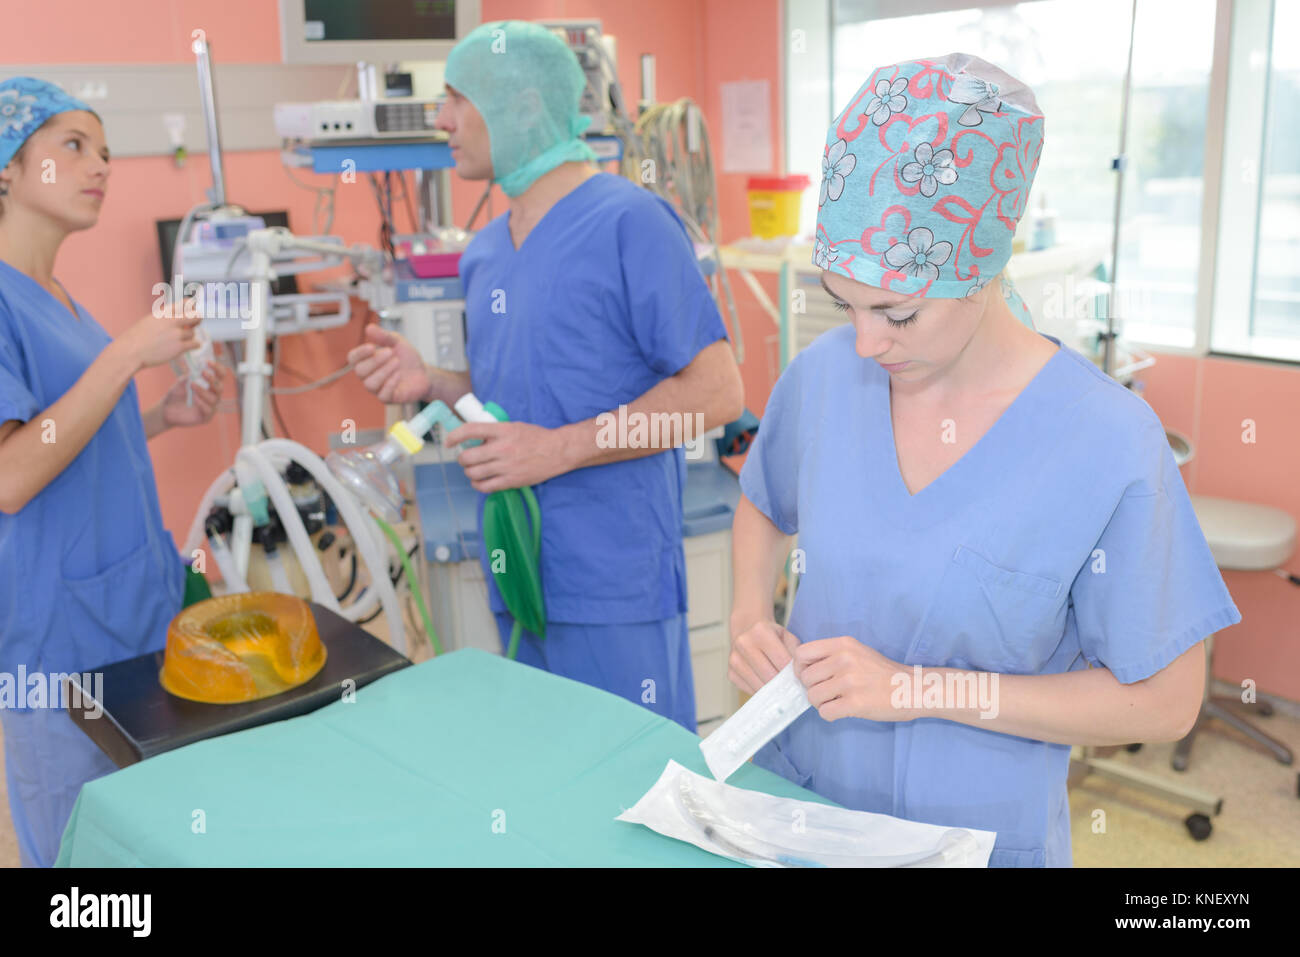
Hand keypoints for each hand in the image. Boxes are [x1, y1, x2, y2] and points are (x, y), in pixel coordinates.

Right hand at [117, 305, 202, 369]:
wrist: (130, 352)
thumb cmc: (136, 338)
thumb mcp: (149, 321)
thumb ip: (163, 318)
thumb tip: (176, 317)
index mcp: (163, 313)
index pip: (184, 303)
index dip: (191, 305)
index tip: (193, 308)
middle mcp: (171, 321)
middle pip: (195, 316)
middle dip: (197, 319)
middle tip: (196, 322)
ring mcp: (176, 334)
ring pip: (192, 332)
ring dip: (189, 336)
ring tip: (182, 339)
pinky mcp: (179, 347)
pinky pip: (194, 344)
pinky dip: (195, 345)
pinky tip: (194, 345)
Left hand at [161, 359, 225, 428]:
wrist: (167, 409)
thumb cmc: (176, 394)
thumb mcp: (181, 383)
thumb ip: (189, 376)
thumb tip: (195, 368)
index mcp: (210, 385)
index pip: (220, 375)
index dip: (217, 368)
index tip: (207, 362)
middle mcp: (213, 395)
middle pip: (220, 386)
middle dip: (212, 379)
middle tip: (202, 372)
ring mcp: (211, 406)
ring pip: (214, 398)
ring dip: (204, 390)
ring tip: (192, 385)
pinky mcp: (206, 417)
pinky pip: (208, 410)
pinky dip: (202, 403)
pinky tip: (195, 399)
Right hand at [347, 324, 432, 403]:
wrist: (423, 373)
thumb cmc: (406, 358)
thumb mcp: (397, 342)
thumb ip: (384, 336)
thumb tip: (369, 328)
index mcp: (367, 360)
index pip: (353, 358)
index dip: (360, 353)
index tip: (372, 346)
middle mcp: (369, 376)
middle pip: (360, 371)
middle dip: (375, 361)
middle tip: (390, 352)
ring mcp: (378, 388)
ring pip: (370, 384)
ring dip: (383, 372)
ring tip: (397, 362)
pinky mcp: (388, 398)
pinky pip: (383, 395)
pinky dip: (390, 384)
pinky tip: (399, 374)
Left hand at [446, 420, 568, 492]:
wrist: (558, 451)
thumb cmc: (536, 437)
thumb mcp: (514, 427)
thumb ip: (494, 432)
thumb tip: (473, 439)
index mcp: (502, 431)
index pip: (470, 430)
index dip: (454, 436)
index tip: (449, 441)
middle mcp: (502, 448)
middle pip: (468, 457)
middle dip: (462, 459)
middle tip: (465, 458)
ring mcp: (506, 466)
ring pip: (473, 473)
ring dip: (469, 472)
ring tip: (473, 470)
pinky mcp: (511, 481)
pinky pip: (485, 486)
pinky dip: (477, 484)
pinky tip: (480, 481)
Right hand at [728, 618, 799, 695]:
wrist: (746, 629)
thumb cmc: (770, 635)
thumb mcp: (787, 636)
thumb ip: (796, 652)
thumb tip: (800, 675)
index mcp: (760, 631)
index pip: (781, 661)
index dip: (793, 673)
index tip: (800, 679)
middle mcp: (743, 644)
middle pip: (769, 675)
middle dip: (783, 684)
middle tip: (793, 688)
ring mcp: (734, 659)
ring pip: (759, 685)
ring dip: (773, 690)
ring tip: (782, 689)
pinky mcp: (731, 673)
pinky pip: (750, 689)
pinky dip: (761, 691)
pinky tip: (768, 685)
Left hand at [793, 636, 912, 722]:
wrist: (912, 688)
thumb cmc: (882, 672)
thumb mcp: (856, 651)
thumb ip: (830, 655)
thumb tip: (800, 668)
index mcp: (842, 644)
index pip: (801, 654)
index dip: (801, 668)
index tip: (812, 677)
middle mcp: (844, 659)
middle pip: (805, 678)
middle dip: (813, 688)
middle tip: (829, 693)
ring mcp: (849, 681)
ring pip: (812, 696)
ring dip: (821, 703)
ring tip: (837, 701)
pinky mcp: (855, 703)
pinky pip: (825, 712)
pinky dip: (830, 715)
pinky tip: (843, 711)